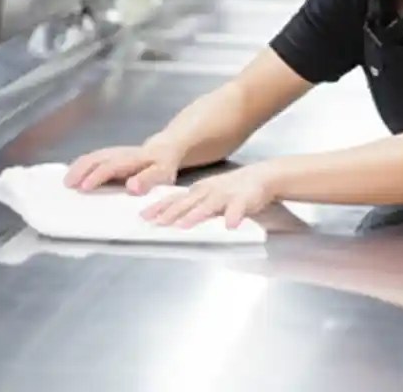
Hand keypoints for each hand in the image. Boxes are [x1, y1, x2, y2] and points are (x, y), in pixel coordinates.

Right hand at [63, 144, 180, 194]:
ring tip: (65, 181)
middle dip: (80, 170)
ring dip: (77, 168)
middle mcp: (119, 153)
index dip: (96, 176)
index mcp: (133, 158)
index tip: (84, 187)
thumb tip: (131, 188)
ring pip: (92, 157)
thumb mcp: (162, 174)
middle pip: (96, 158)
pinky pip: (91, 158)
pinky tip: (72, 174)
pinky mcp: (109, 154)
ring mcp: (112, 152)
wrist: (164, 149)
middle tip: (67, 184)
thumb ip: (148, 180)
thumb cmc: (163, 165)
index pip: (111, 166)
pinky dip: (79, 165)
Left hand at [142, 163, 276, 229]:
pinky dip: (234, 216)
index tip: (143, 217)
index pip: (174, 199)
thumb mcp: (206, 194)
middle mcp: (207, 192)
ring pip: (209, 205)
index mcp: (197, 191)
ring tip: (185, 225)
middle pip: (187, 203)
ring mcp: (225, 195)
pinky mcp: (244, 201)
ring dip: (197, 215)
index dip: (159, 208)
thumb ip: (189, 205)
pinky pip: (239, 209)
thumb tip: (164, 216)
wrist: (260, 177)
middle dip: (171, 214)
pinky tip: (231, 226)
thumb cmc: (229, 190)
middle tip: (158, 224)